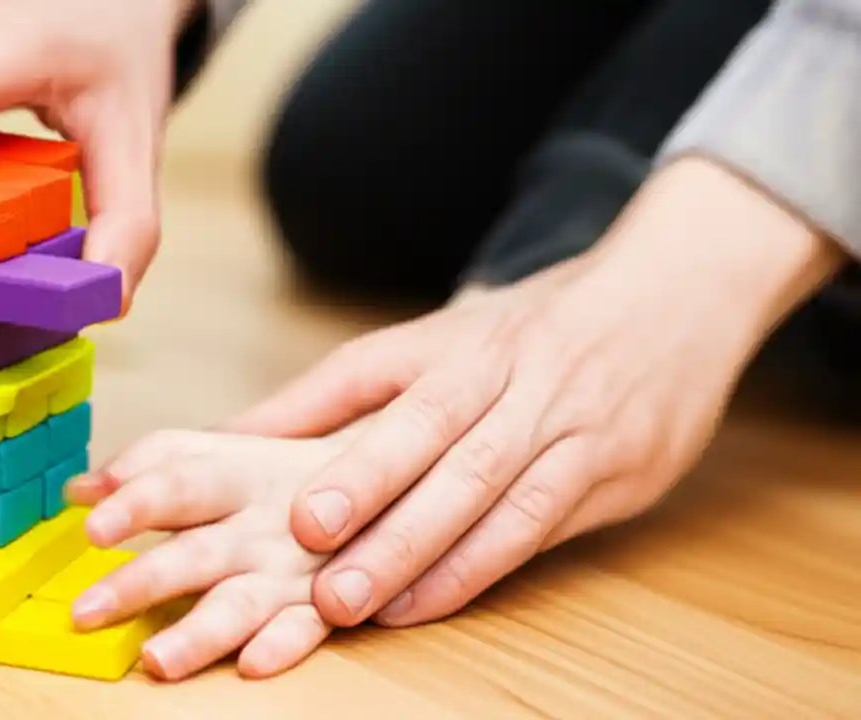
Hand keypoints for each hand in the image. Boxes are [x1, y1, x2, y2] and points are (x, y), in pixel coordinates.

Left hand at [64, 431, 344, 680]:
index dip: (137, 500)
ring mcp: (296, 568)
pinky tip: (253, 665)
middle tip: (87, 609)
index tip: (91, 523)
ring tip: (156, 660)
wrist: (400, 475)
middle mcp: (264, 522)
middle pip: (197, 550)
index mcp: (239, 473)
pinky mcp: (332, 604)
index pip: (180, 480)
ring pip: (244, 601)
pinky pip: (309, 629)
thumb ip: (156, 463)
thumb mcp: (231, 451)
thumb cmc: (297, 470)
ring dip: (200, 631)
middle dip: (143, 580)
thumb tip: (76, 489)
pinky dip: (283, 646)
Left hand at [223, 158, 845, 627]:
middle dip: (379, 508)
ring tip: (359, 604)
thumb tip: (239, 435)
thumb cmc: (535, 329)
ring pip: (493, 494)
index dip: (340, 444)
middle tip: (320, 569)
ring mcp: (569, 426)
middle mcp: (513, 378)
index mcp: (462, 341)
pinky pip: (538, 527)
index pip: (386, 383)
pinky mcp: (613, 473)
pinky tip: (427, 601)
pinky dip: (480, 566)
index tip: (292, 505)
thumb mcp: (440, 338)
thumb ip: (342, 391)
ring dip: (425, 555)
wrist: (676, 295)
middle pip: (441, 442)